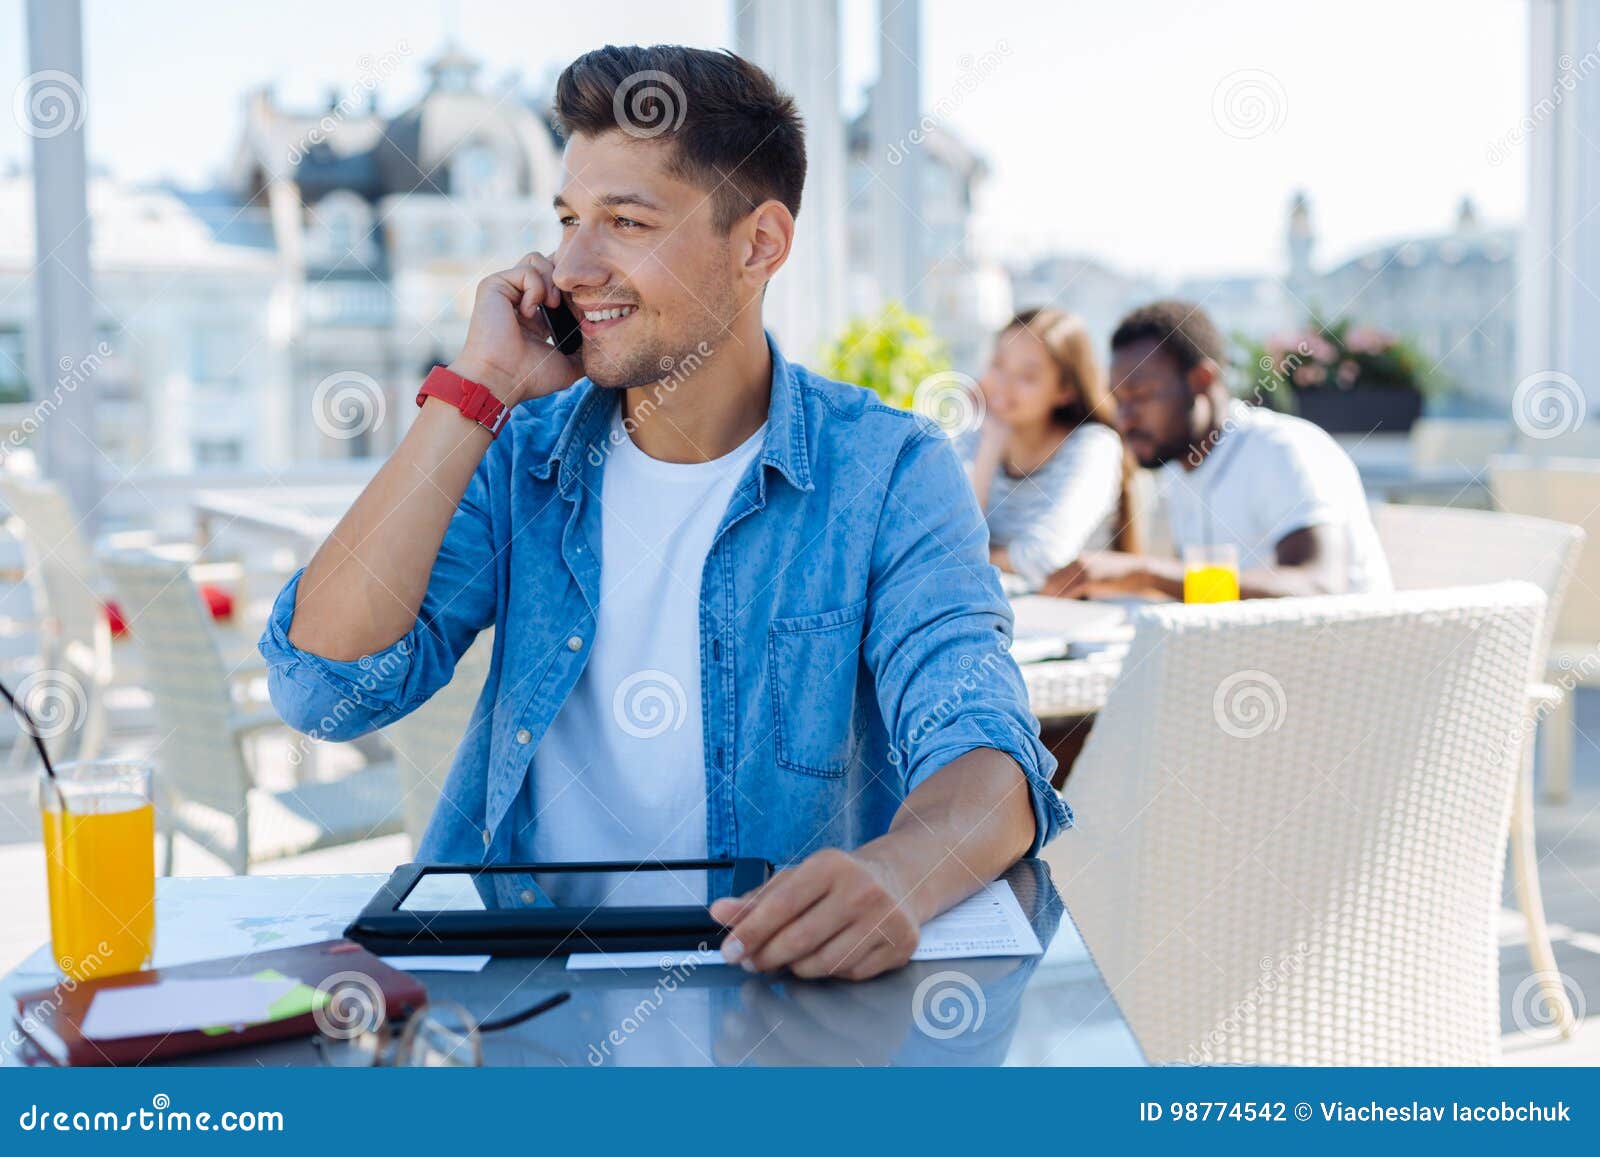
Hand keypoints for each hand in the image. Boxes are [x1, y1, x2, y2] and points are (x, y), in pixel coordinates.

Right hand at [450, 251, 583, 404]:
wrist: (503, 380)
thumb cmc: (529, 377)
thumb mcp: (567, 363)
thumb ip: (584, 350)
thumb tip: (604, 343)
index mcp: (535, 313)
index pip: (557, 282)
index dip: (573, 286)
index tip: (584, 303)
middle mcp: (519, 297)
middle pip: (548, 263)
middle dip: (565, 279)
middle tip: (570, 302)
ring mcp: (506, 290)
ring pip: (537, 260)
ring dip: (551, 281)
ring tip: (551, 306)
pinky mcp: (494, 285)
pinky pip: (527, 270)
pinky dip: (535, 288)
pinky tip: (530, 312)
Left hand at [709, 848, 919, 980]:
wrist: (903, 878)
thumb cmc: (841, 880)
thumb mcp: (799, 878)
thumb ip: (757, 898)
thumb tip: (720, 912)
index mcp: (832, 865)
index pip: (781, 905)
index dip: (750, 932)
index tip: (730, 950)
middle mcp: (862, 890)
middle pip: (799, 941)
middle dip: (767, 956)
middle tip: (752, 961)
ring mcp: (886, 919)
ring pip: (822, 964)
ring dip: (797, 967)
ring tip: (791, 956)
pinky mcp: (900, 945)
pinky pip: (849, 974)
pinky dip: (830, 971)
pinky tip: (828, 953)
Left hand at [1038, 550, 1146, 598]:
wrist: (1139, 572)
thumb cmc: (1122, 576)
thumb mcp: (1100, 572)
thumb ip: (1086, 578)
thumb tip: (1073, 592)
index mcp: (1081, 558)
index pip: (1057, 571)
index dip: (1048, 584)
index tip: (1041, 594)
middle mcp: (1080, 561)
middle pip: (1054, 578)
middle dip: (1045, 591)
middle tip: (1038, 604)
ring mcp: (1084, 570)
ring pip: (1059, 585)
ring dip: (1050, 597)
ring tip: (1043, 609)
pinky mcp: (1090, 580)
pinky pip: (1070, 592)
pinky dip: (1062, 600)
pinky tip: (1057, 608)